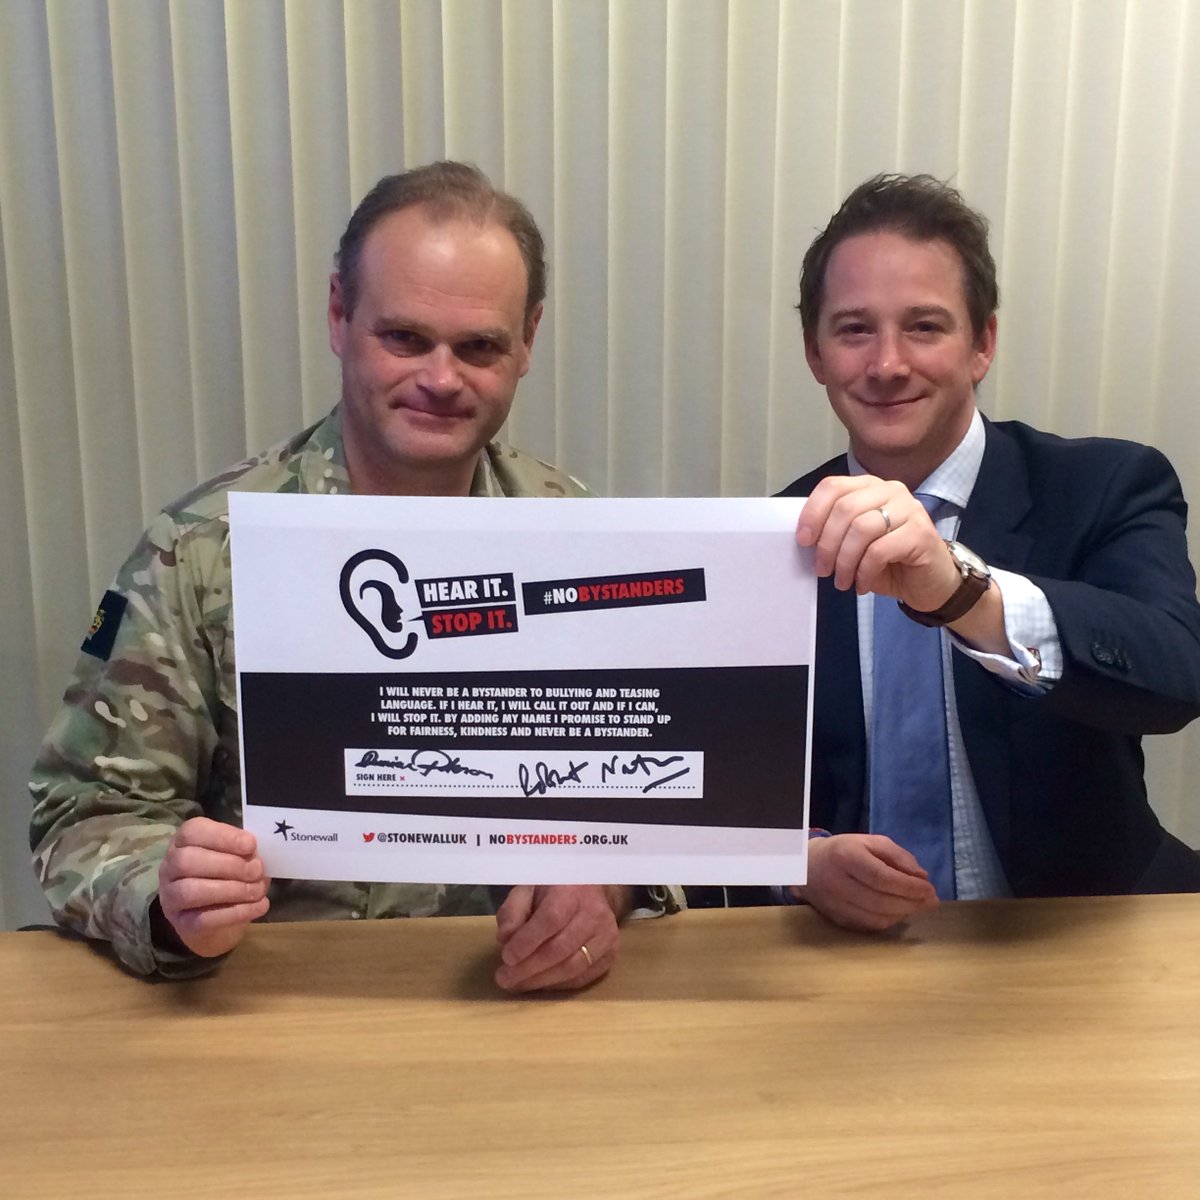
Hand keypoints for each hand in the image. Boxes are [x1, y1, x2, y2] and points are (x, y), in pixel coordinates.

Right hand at [156, 817, 270, 957]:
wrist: (219, 918)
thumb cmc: (230, 875)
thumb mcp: (237, 855)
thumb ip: (244, 851)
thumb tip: (256, 855)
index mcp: (183, 842)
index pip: (192, 831)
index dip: (223, 836)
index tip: (251, 845)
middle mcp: (170, 867)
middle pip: (187, 861)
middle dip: (229, 865)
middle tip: (256, 871)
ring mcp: (171, 897)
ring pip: (190, 891)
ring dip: (232, 889)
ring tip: (257, 890)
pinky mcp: (182, 924)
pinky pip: (204, 919)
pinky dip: (237, 912)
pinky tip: (259, 906)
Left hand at [493, 884, 628, 991]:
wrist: (592, 891)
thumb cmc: (554, 890)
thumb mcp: (528, 889)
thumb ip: (513, 911)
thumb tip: (506, 939)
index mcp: (572, 891)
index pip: (551, 920)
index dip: (527, 942)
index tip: (506, 958)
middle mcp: (594, 913)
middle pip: (561, 949)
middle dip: (529, 968)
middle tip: (505, 979)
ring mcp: (607, 936)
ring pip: (573, 967)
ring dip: (541, 981)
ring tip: (518, 985)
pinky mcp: (611, 954)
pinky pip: (583, 978)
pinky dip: (558, 984)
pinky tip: (539, 983)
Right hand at [789, 834, 938, 931]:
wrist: (807, 866)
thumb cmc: (844, 850)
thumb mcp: (870, 842)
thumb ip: (898, 856)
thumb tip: (922, 877)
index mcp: (846, 857)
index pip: (883, 878)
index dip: (910, 887)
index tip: (930, 889)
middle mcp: (838, 883)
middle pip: (881, 901)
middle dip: (912, 903)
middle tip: (931, 901)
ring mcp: (835, 905)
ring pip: (877, 918)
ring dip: (904, 914)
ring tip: (918, 906)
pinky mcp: (837, 919)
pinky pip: (869, 926)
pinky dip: (890, 921)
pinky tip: (899, 912)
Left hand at [796, 474, 1009, 650]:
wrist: (929, 583)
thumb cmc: (888, 562)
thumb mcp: (854, 544)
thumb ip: (834, 531)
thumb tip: (804, 538)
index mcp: (869, 487)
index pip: (833, 487)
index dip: (812, 513)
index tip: (803, 541)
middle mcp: (890, 490)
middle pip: (845, 509)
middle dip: (827, 544)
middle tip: (822, 570)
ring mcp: (909, 509)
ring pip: (861, 529)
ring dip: (844, 561)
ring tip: (842, 582)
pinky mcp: (921, 532)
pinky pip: (879, 550)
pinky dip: (864, 571)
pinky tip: (862, 585)